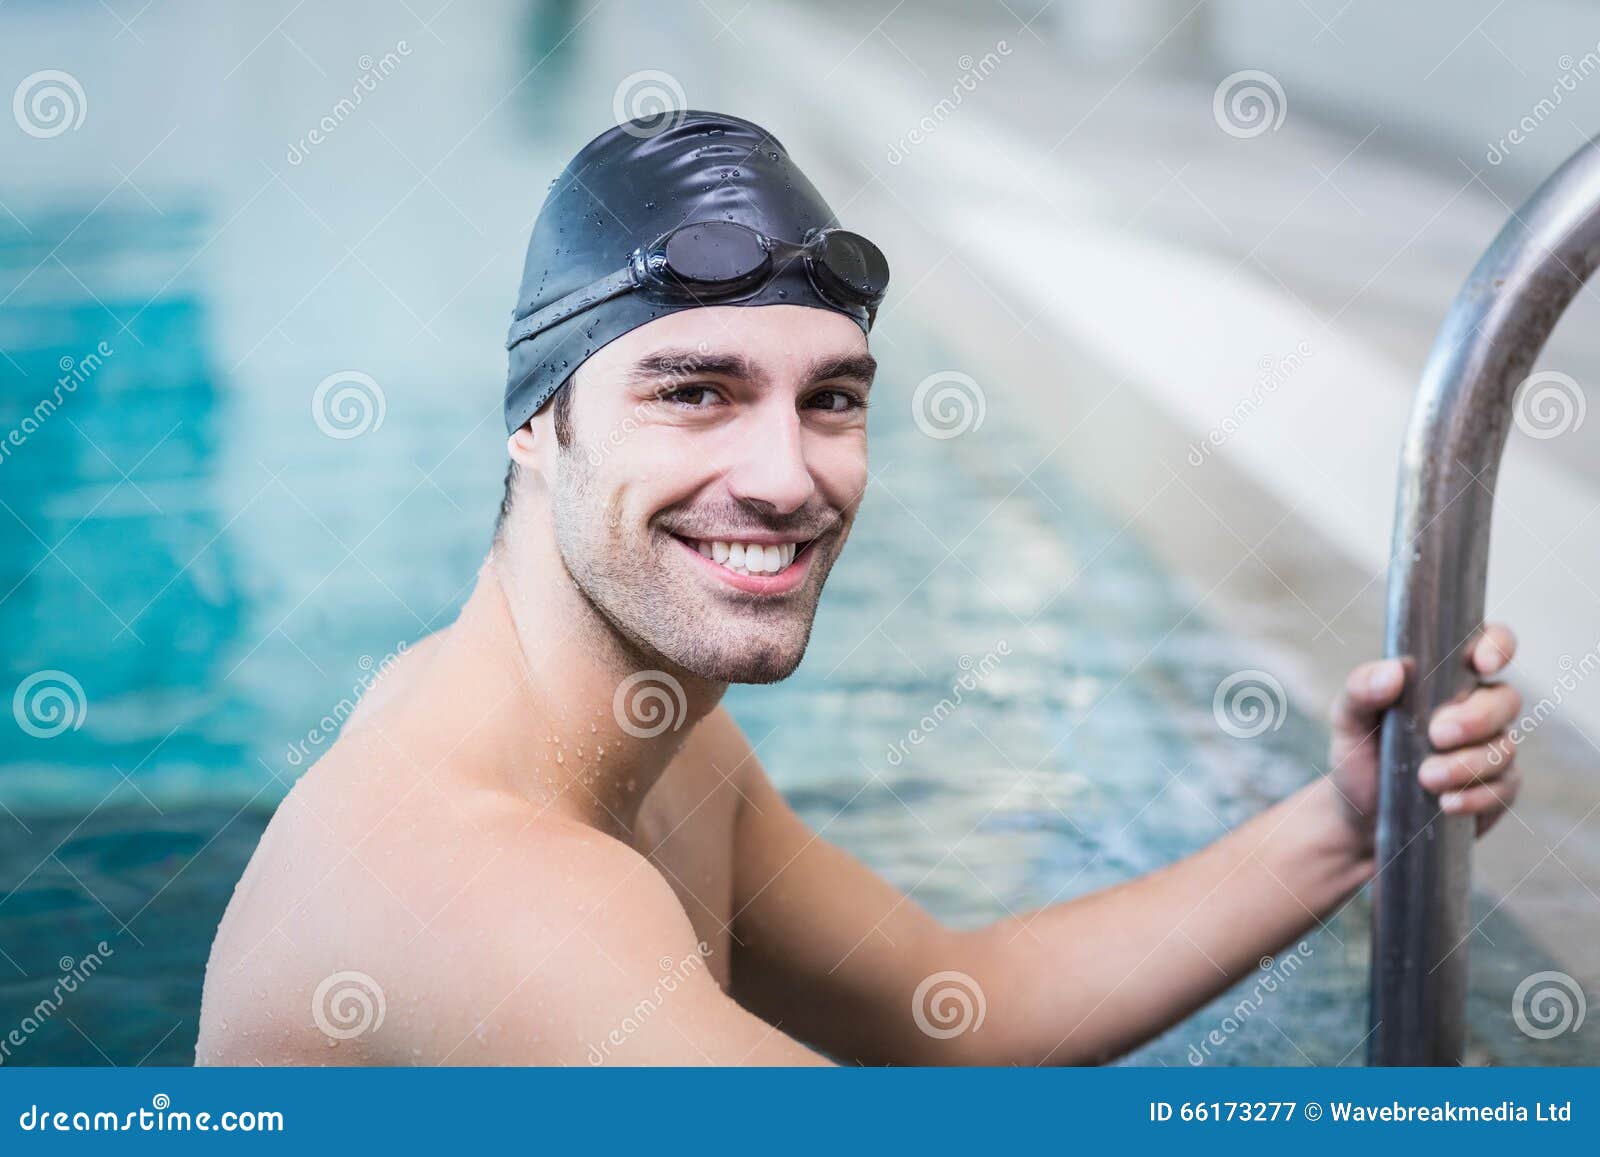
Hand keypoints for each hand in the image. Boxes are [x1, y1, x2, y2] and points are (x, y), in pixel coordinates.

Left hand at [1326, 624, 1521, 854]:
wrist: (1360, 816)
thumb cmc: (1360, 755)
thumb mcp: (1348, 719)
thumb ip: (1361, 689)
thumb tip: (1392, 671)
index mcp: (1445, 679)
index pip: (1487, 645)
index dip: (1496, 646)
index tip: (1480, 664)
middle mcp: (1477, 709)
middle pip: (1505, 698)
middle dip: (1476, 717)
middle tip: (1437, 735)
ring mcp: (1491, 749)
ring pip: (1505, 747)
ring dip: (1467, 764)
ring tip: (1426, 777)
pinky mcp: (1496, 790)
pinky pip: (1504, 788)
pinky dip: (1476, 796)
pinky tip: (1446, 802)